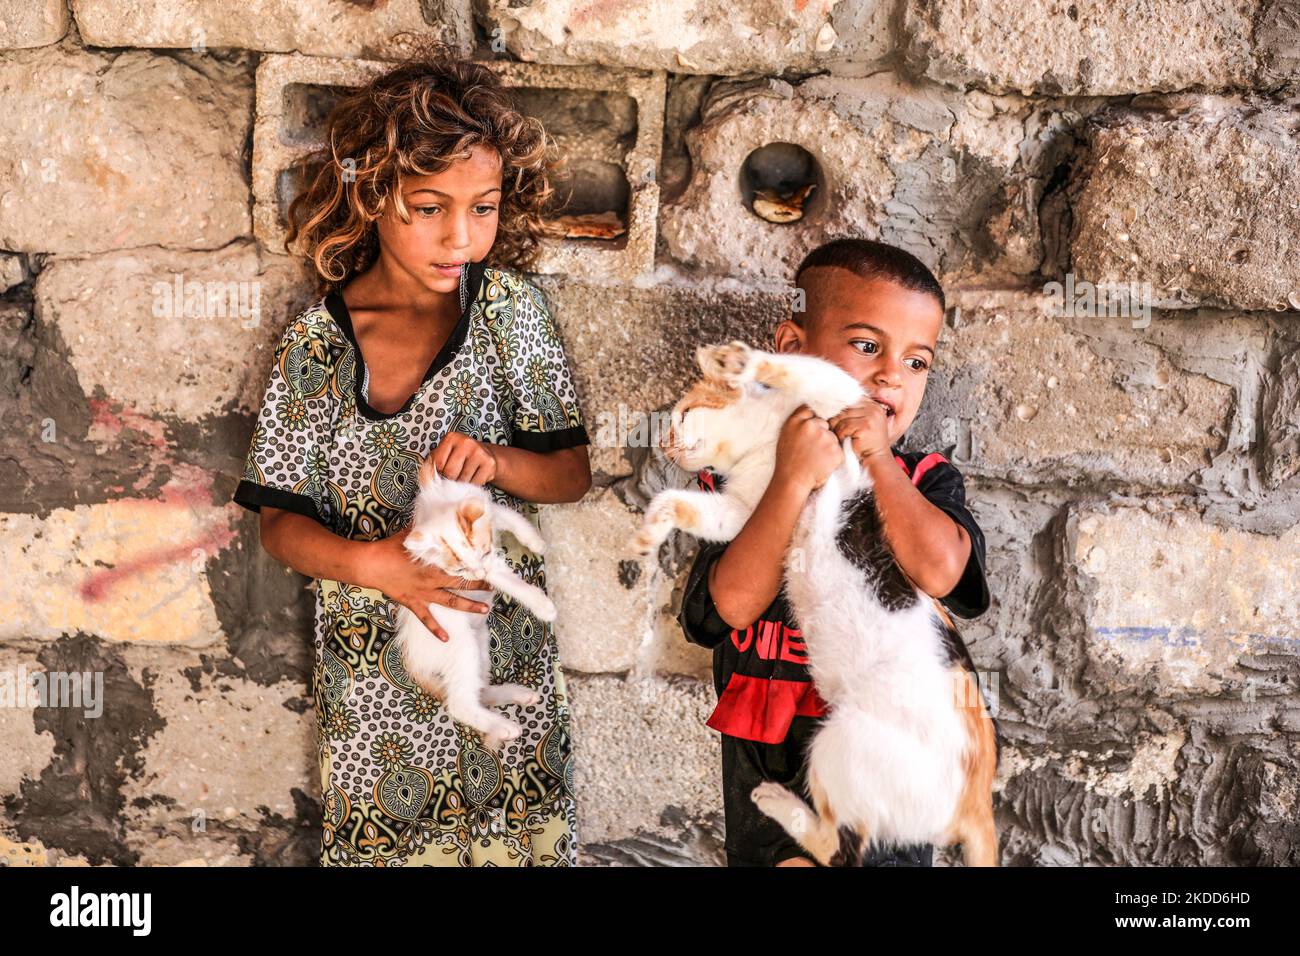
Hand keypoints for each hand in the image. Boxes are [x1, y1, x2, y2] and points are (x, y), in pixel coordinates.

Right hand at [360, 528, 491, 641]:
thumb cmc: (390, 548)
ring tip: (485, 610)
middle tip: (494, 586)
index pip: (460, 566)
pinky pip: (426, 619)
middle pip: (461, 584)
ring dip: (469, 606)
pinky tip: (446, 638)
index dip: (476, 566)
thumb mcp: (411, 534)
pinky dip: (436, 629)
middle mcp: (432, 581)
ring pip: (451, 602)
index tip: (490, 566)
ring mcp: (424, 594)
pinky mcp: (414, 603)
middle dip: (479, 585)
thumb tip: (439, 515)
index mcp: (434, 564)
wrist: (371, 565)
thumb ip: (427, 529)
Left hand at [430, 431, 497, 484]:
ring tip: (465, 474)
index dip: (440, 470)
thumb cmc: (459, 455)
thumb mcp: (444, 453)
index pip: (438, 463)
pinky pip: (475, 483)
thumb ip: (432, 462)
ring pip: (463, 480)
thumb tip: (426, 476)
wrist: (483, 454)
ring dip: (462, 482)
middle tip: (455, 473)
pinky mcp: (489, 464)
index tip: (445, 468)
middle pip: (450, 472)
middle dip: (451, 478)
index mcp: (451, 438)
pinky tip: (474, 476)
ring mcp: (479, 452)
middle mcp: (466, 442)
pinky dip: (473, 484)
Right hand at [772, 404, 843, 493]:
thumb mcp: (786, 435)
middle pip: (824, 424)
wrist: (792, 481)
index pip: (810, 410)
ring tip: (816, 458)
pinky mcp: (835, 450)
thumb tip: (812, 414)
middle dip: (822, 434)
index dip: (812, 421)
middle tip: (811, 450)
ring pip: (833, 437)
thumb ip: (798, 422)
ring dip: (828, 447)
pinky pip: (839, 451)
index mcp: (796, 421)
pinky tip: (822, 464)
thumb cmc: (788, 461)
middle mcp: (810, 426)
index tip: (810, 432)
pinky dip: (834, 458)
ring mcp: (824, 437)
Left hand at [828, 399, 891, 463]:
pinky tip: (843, 441)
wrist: (876, 459)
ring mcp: (871, 415)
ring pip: (842, 417)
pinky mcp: (866, 425)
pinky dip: (840, 435)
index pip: (849, 400)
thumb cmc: (865, 444)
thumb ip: (852, 413)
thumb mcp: (861, 424)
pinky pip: (844, 426)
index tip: (832, 418)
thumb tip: (830, 405)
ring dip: (837, 428)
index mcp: (872, 405)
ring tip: (839, 436)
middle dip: (835, 420)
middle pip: (844, 408)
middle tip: (834, 430)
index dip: (838, 409)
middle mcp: (873, 408)